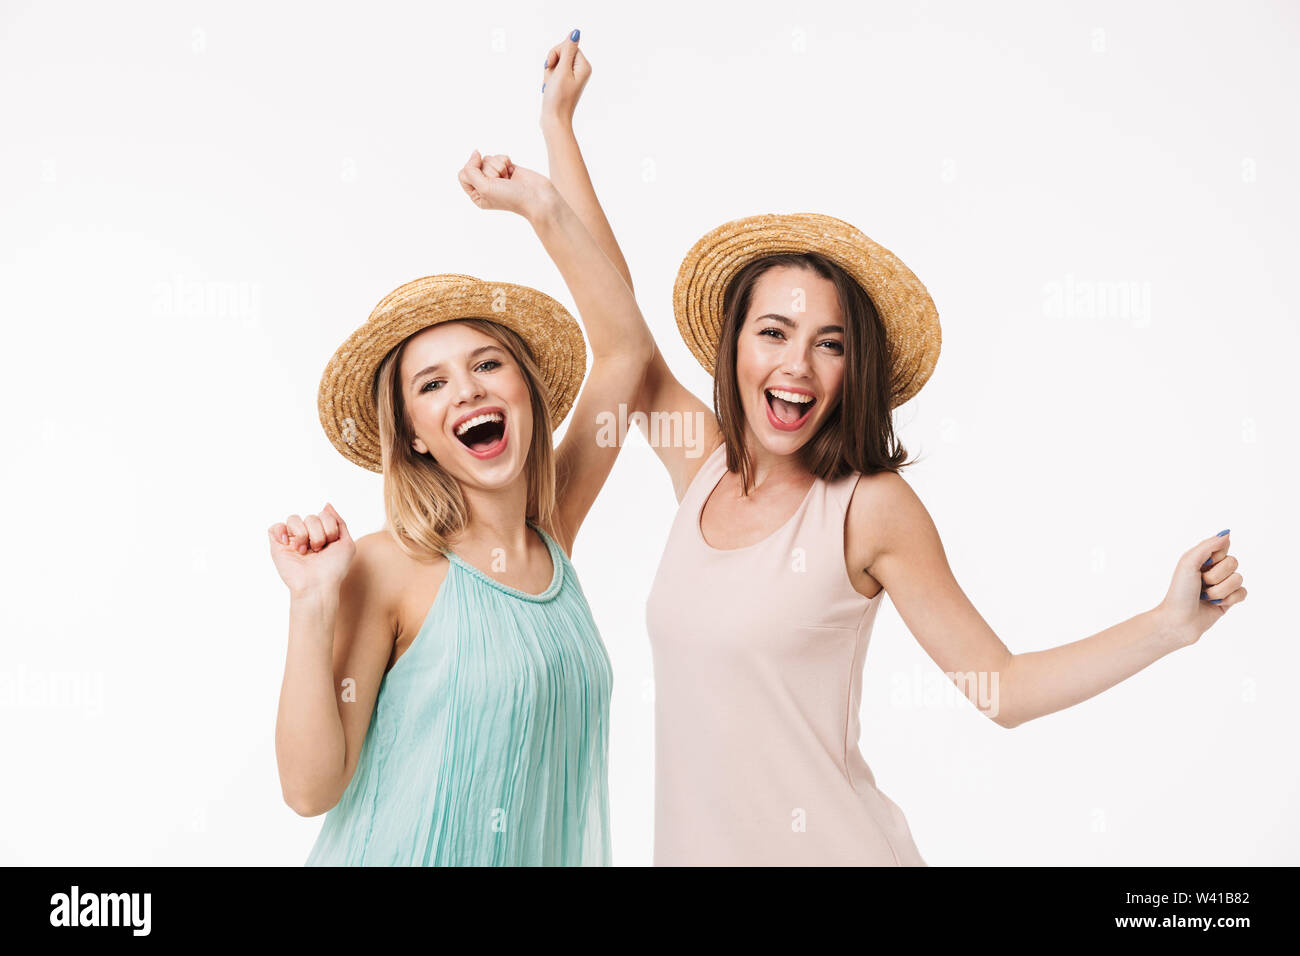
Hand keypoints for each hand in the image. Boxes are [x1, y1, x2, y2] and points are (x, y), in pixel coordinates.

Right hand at [267, 503, 355, 598]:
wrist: (318, 585)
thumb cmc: (334, 569)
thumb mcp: (346, 543)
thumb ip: (339, 522)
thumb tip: (326, 505)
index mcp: (322, 533)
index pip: (324, 514)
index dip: (330, 528)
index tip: (331, 544)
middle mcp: (307, 535)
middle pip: (311, 516)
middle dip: (318, 534)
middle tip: (318, 550)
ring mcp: (292, 540)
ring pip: (294, 519)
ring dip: (303, 535)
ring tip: (305, 551)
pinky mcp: (278, 546)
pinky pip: (275, 527)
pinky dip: (282, 532)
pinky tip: (290, 545)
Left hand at [458, 150, 555, 220]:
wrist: (537, 197)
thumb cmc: (511, 198)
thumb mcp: (484, 188)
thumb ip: (471, 170)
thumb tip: (475, 153)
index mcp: (476, 195)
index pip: (463, 174)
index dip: (473, 171)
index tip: (487, 178)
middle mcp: (485, 186)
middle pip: (475, 164)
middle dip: (489, 170)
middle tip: (501, 182)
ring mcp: (496, 176)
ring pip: (488, 158)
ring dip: (499, 166)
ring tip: (508, 178)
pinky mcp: (507, 168)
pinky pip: (499, 156)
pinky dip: (506, 162)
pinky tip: (513, 172)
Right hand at [540, 29, 590, 129]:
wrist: (554, 120)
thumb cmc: (558, 98)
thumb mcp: (562, 70)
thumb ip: (568, 50)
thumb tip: (576, 33)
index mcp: (584, 66)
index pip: (568, 46)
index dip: (556, 54)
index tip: (553, 67)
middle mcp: (580, 70)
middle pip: (561, 54)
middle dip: (551, 64)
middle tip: (552, 79)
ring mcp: (572, 77)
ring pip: (555, 64)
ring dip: (548, 73)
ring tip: (550, 86)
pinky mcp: (565, 83)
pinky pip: (553, 73)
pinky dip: (548, 79)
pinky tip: (549, 89)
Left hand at [1156, 530, 1246, 646]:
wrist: (1179, 620)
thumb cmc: (1180, 591)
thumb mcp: (1188, 562)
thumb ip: (1208, 546)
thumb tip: (1227, 533)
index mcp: (1203, 558)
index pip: (1223, 546)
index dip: (1214, 557)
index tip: (1201, 565)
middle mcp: (1214, 570)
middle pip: (1233, 562)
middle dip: (1215, 576)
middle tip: (1200, 584)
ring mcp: (1223, 585)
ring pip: (1238, 579)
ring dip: (1219, 590)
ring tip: (1205, 597)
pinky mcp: (1230, 600)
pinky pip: (1243, 593)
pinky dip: (1229, 599)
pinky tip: (1215, 604)